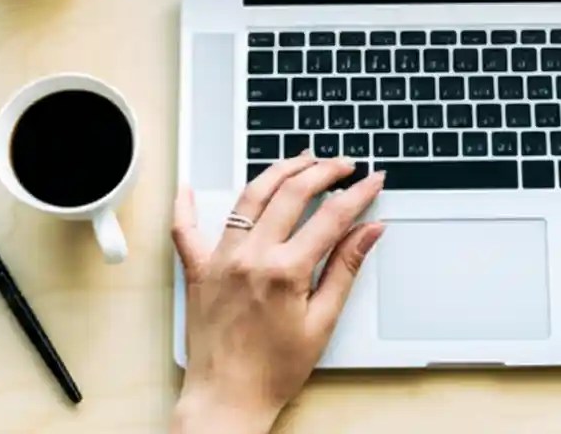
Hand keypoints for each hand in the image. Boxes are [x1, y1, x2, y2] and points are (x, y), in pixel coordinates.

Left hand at [170, 154, 385, 433]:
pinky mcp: (199, 270)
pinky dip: (188, 207)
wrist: (226, 399)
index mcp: (285, 271)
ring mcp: (221, 260)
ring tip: (300, 160)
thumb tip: (371, 230)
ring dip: (278, 172)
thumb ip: (345, 267)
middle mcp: (250, 257)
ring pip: (249, 197)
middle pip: (291, 194)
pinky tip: (192, 188)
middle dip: (322, 171)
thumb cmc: (274, 370)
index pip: (331, 216)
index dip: (358, 193)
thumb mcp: (323, 320)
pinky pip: (187, 230)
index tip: (373, 180)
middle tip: (343, 164)